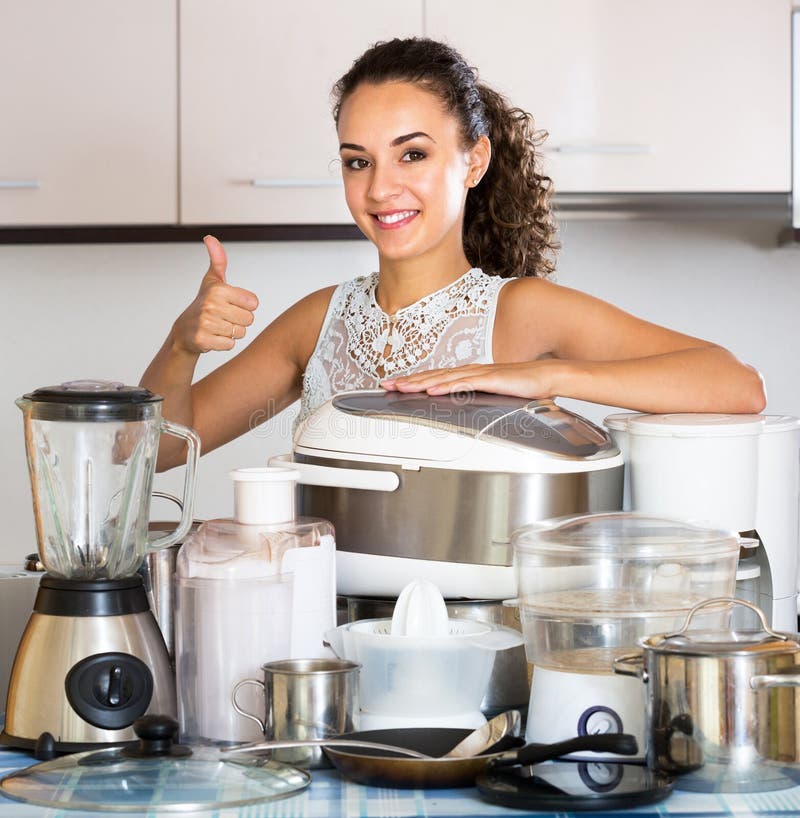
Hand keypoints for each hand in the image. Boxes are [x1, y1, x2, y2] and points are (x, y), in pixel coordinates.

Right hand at [172, 236, 258, 354]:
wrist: (184, 331)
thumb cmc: (203, 304)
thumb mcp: (212, 280)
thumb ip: (217, 260)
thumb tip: (210, 238)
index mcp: (218, 289)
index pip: (253, 303)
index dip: (244, 306)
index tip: (230, 305)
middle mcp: (211, 305)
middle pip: (249, 320)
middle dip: (239, 321)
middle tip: (224, 318)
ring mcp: (206, 323)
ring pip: (241, 333)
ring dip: (232, 333)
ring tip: (218, 327)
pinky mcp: (203, 340)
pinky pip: (230, 345)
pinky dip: (224, 343)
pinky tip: (213, 337)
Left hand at [380, 360, 561, 399]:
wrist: (550, 376)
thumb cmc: (528, 386)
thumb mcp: (498, 395)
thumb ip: (482, 399)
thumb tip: (470, 407)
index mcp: (473, 375)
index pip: (439, 377)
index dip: (417, 380)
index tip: (398, 385)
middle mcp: (472, 371)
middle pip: (434, 375)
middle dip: (409, 380)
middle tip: (386, 385)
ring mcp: (480, 374)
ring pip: (443, 377)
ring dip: (420, 382)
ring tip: (401, 387)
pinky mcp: (491, 380)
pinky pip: (463, 383)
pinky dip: (445, 386)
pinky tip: (432, 390)